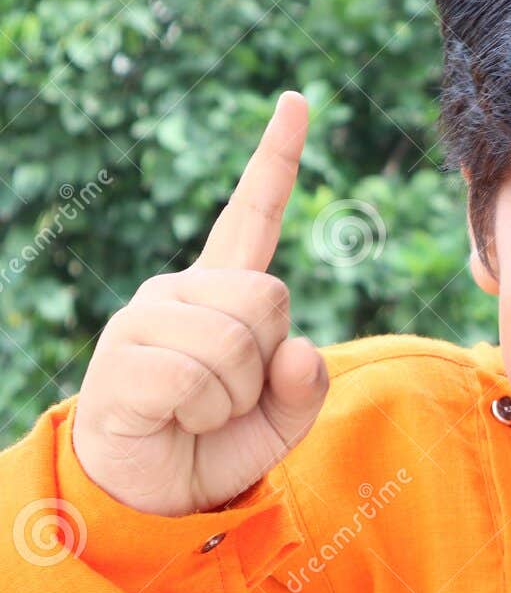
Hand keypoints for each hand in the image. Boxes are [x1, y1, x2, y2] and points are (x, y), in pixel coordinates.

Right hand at [72, 91, 329, 516]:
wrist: (156, 492)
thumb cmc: (220, 441)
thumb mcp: (285, 415)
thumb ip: (307, 382)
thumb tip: (298, 350)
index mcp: (224, 291)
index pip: (254, 215)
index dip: (277, 160)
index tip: (297, 101)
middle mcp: (180, 291)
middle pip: (268, 296)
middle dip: (266, 358)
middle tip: (233, 392)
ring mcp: (145, 319)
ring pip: (234, 342)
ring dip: (234, 394)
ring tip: (203, 408)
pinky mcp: (121, 359)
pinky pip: (195, 380)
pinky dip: (201, 413)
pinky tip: (175, 418)